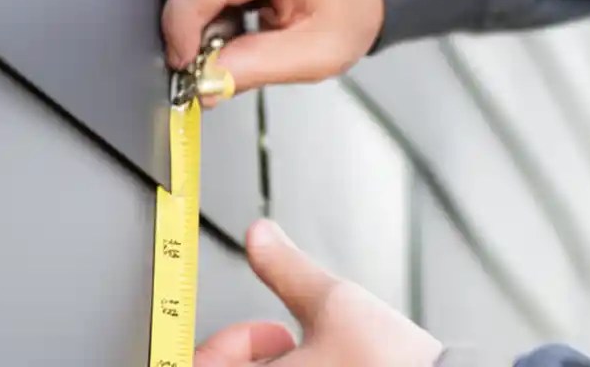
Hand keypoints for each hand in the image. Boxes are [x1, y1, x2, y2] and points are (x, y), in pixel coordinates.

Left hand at [194, 220, 443, 366]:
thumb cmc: (388, 366)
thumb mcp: (335, 302)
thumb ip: (287, 268)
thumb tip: (259, 235)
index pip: (200, 365)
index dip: (226, 342)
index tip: (261, 331)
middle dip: (254, 355)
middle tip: (290, 341)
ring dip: (281, 366)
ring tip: (320, 357)